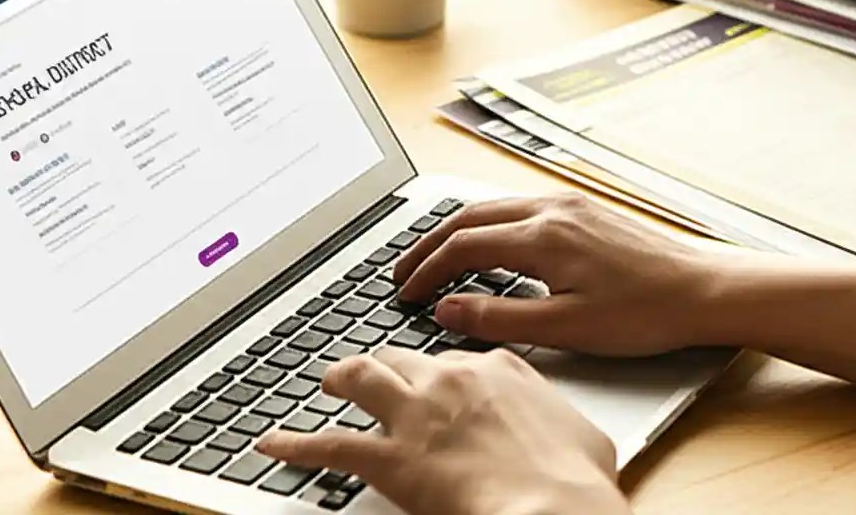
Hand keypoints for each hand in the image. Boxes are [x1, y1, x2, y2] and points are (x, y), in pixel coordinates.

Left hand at [256, 347, 628, 514]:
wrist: (553, 506)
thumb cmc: (575, 480)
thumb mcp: (581, 433)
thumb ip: (554, 418)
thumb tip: (562, 431)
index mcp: (501, 369)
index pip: (459, 356)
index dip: (444, 369)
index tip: (439, 377)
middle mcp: (452, 379)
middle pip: (404, 358)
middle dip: (387, 363)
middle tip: (376, 372)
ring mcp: (417, 414)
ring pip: (361, 378)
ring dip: (340, 378)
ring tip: (329, 381)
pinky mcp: (389, 456)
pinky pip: (328, 444)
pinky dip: (296, 444)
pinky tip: (274, 444)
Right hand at [392, 193, 716, 354]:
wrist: (704, 291)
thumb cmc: (644, 314)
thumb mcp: (566, 329)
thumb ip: (499, 318)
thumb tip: (447, 310)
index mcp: (542, 237)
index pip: (462, 247)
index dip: (426, 272)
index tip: (405, 294)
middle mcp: (551, 210)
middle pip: (469, 218)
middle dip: (429, 245)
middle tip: (402, 274)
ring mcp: (570, 205)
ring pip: (494, 208)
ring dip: (458, 233)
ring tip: (435, 260)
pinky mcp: (586, 210)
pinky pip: (520, 209)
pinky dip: (489, 226)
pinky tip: (489, 248)